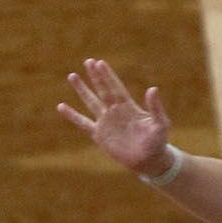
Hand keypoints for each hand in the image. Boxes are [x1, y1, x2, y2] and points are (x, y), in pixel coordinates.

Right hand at [58, 58, 172, 177]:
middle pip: (103, 90)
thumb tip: (153, 88)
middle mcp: (115, 111)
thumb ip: (156, 107)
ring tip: (72, 76)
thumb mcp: (161, 123)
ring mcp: (106, 122)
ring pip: (91, 102)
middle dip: (95, 76)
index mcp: (128, 106)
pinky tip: (61, 106)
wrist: (149, 161)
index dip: (108, 76)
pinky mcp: (99, 135)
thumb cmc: (157, 142)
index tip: (100, 62)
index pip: (116, 87)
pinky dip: (72, 115)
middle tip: (88, 61)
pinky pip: (83, 123)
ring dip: (82, 90)